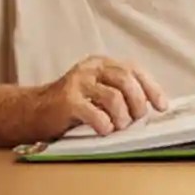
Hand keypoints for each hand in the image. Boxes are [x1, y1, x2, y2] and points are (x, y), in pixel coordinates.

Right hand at [30, 56, 168, 138]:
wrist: (33, 111)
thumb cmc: (73, 104)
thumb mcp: (99, 91)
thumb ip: (122, 93)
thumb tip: (153, 107)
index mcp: (103, 64)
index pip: (135, 71)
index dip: (152, 88)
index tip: (162, 106)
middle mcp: (91, 68)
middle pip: (127, 81)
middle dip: (138, 103)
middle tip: (136, 119)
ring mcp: (78, 82)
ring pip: (114, 98)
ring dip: (122, 117)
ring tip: (118, 126)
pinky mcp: (67, 100)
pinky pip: (95, 114)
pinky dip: (105, 125)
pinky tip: (104, 130)